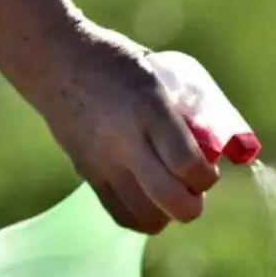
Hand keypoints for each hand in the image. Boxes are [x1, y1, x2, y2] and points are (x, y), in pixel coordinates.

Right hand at [17, 20, 218, 233]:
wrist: (53, 59)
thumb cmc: (118, 63)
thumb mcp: (160, 73)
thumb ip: (186, 111)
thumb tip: (221, 146)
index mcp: (150, 108)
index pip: (187, 164)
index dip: (207, 178)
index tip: (210, 171)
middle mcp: (125, 140)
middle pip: (169, 198)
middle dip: (192, 204)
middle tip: (195, 189)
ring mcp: (103, 161)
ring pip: (146, 216)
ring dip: (169, 212)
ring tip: (172, 192)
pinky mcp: (87, 174)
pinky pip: (122, 215)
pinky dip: (145, 217)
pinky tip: (152, 201)